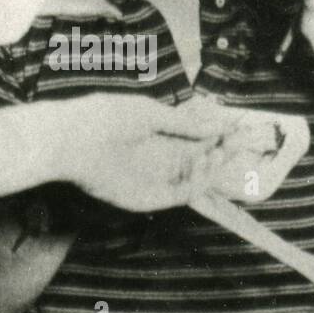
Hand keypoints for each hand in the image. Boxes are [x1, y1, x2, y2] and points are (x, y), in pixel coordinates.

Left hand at [62, 95, 222, 211]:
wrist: (72, 139)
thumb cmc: (105, 117)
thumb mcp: (149, 113)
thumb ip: (182, 124)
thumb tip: (214, 126)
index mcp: (154, 136)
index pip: (192, 139)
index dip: (215, 135)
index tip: (235, 127)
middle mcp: (155, 160)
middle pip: (196, 160)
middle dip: (219, 152)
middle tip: (241, 142)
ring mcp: (152, 180)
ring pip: (192, 178)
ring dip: (212, 167)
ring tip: (224, 152)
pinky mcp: (147, 198)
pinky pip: (179, 194)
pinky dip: (198, 182)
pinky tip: (207, 164)